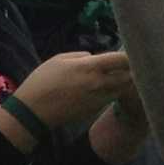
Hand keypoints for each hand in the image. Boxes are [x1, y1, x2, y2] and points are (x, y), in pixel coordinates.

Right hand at [12, 50, 138, 134]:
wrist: (34, 110)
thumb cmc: (42, 81)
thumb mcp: (57, 60)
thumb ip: (80, 56)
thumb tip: (93, 58)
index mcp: (89, 67)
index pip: (120, 59)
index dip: (128, 56)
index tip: (128, 54)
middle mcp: (99, 83)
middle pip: (128, 76)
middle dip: (129, 70)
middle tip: (126, 67)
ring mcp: (99, 98)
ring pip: (122, 89)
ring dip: (122, 83)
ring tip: (115, 78)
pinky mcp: (96, 110)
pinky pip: (110, 98)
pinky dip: (110, 93)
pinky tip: (100, 90)